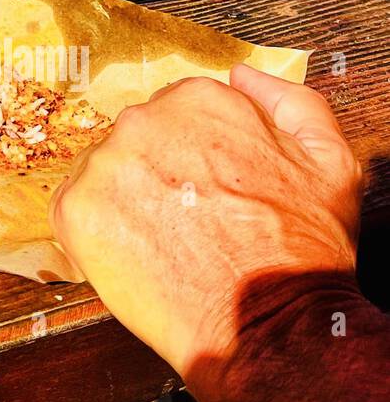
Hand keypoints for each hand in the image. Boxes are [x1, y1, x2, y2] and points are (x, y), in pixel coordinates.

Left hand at [49, 65, 363, 382]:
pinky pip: (73, 211)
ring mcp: (104, 164)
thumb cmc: (298, 252)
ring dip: (123, 204)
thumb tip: (241, 76)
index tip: (207, 191)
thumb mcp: (327, 161)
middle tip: (188, 223)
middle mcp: (143, 120)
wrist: (269, 324)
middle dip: (155, 177)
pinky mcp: (74, 209)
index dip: (192, 158)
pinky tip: (135, 257)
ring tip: (165, 244)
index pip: (175, 115)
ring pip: (102, 175)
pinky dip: (95, 235)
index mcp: (197, 99)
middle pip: (136, 142)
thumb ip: (288, 103)